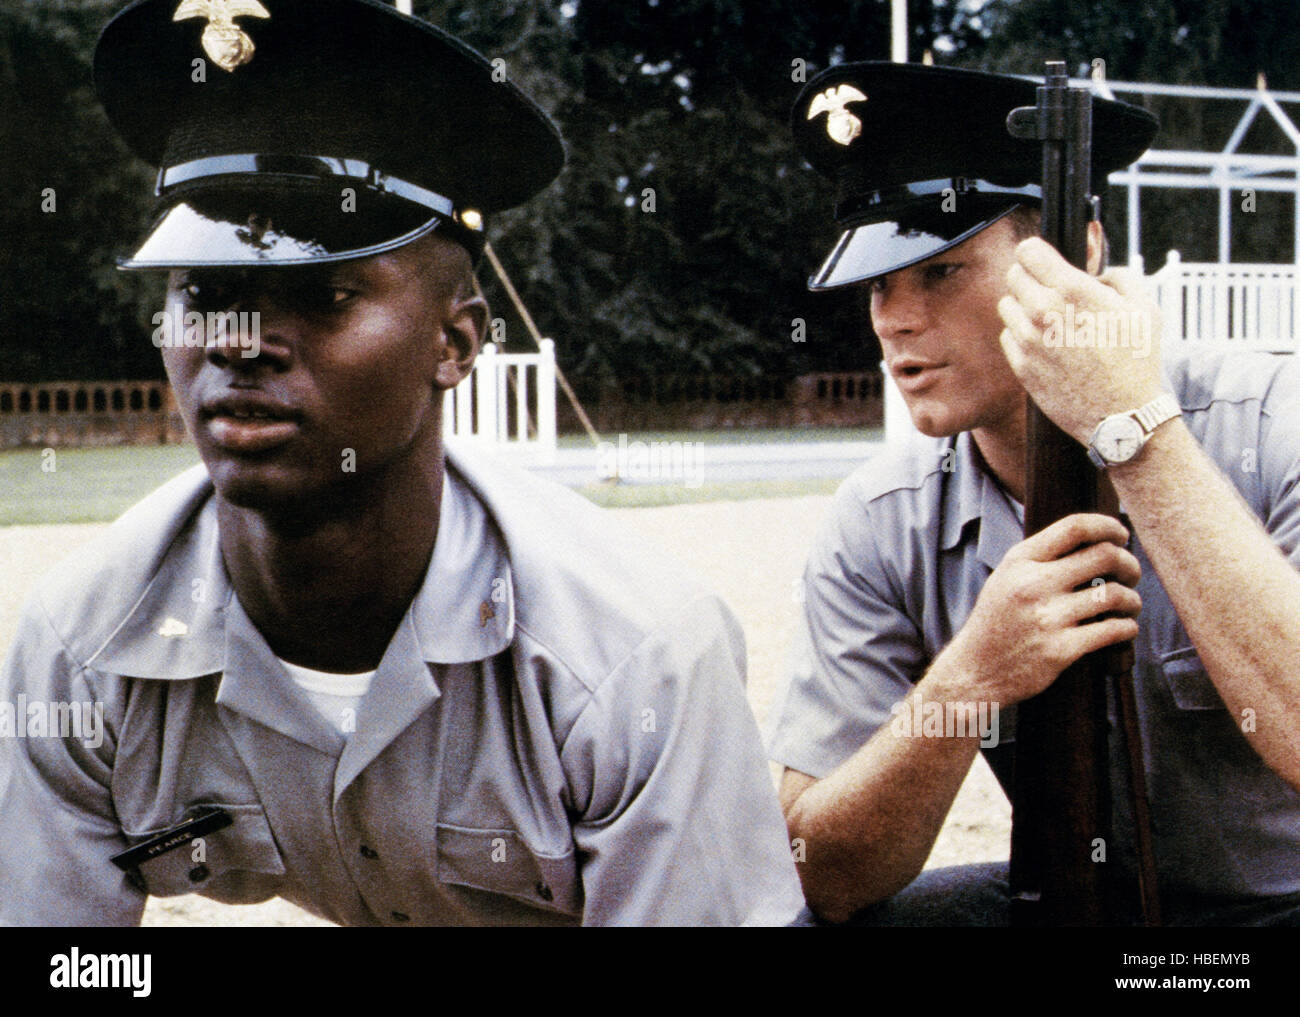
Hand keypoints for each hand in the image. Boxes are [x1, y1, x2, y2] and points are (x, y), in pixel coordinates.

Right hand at [940, 514, 1141, 706]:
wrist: (974, 671)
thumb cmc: (997, 622)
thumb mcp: (1006, 577)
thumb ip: (1040, 558)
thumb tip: (1092, 539)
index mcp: (1019, 561)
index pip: (1074, 527)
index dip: (1107, 526)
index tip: (1121, 535)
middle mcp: (1033, 584)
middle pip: (1104, 556)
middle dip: (1129, 563)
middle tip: (1131, 573)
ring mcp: (1047, 618)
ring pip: (1115, 595)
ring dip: (1132, 599)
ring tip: (1129, 604)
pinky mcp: (1061, 650)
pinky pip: (1113, 630)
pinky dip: (1128, 627)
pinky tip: (1125, 628)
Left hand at [997, 237, 1164, 444]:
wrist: (1122, 415)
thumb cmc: (1137, 361)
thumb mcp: (1145, 307)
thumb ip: (1119, 277)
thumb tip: (1098, 274)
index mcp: (1072, 291)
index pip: (1029, 251)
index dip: (1037, 252)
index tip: (1044, 260)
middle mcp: (1043, 312)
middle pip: (1013, 275)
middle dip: (1031, 278)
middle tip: (1049, 290)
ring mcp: (1028, 340)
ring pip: (1006, 306)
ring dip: (1023, 307)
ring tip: (1049, 319)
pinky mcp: (1020, 365)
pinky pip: (1008, 337)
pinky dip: (1021, 336)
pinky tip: (1044, 344)